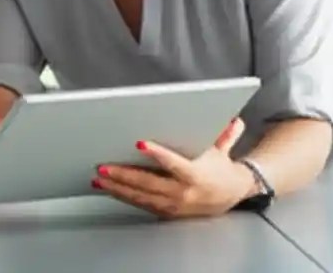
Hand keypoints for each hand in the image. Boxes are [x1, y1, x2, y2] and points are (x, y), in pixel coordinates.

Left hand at [93, 118, 257, 218]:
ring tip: (99, 179)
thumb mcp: (223, 150)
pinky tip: (107, 189)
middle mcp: (183, 192)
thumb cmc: (220, 168)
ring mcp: (173, 205)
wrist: (230, 196)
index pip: (174, 163)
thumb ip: (225, 135)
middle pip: (149, 183)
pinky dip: (123, 197)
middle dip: (124, 175)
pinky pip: (141, 204)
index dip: (157, 154)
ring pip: (141, 197)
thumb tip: (234, 121)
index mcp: (196, 175)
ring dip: (118, 188)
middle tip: (103, 167)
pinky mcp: (166, 212)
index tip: (139, 143)